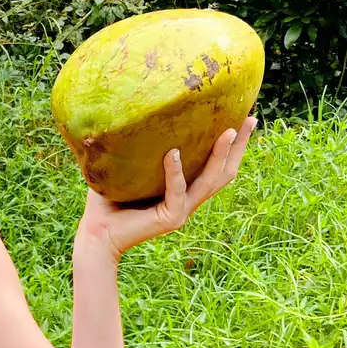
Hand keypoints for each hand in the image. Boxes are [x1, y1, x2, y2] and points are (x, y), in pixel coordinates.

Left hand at [75, 116, 257, 260]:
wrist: (96, 236)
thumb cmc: (108, 203)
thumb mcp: (128, 170)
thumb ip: (140, 149)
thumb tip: (135, 111)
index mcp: (183, 191)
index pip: (215, 166)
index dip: (232, 145)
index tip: (243, 117)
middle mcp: (188, 201)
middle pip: (224, 172)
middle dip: (239, 146)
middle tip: (250, 118)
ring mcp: (182, 211)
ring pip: (209, 181)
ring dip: (220, 154)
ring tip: (228, 130)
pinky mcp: (169, 219)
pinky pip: (176, 190)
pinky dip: (174, 171)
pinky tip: (172, 152)